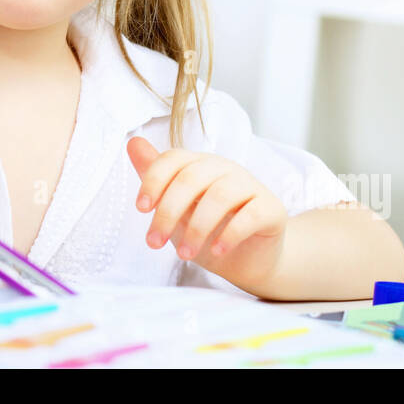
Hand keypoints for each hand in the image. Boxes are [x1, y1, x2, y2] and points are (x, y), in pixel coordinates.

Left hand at [127, 135, 286, 279]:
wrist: (248, 260)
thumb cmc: (208, 229)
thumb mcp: (175, 208)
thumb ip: (155, 176)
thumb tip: (133, 142)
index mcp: (199, 165)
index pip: (173, 160)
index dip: (153, 181)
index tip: (141, 210)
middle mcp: (225, 169)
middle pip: (191, 178)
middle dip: (168, 212)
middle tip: (154, 242)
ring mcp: (250, 186)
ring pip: (220, 196)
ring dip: (197, 228)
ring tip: (184, 255)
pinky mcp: (271, 208)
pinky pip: (251, 214)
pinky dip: (231, 234)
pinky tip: (217, 251)